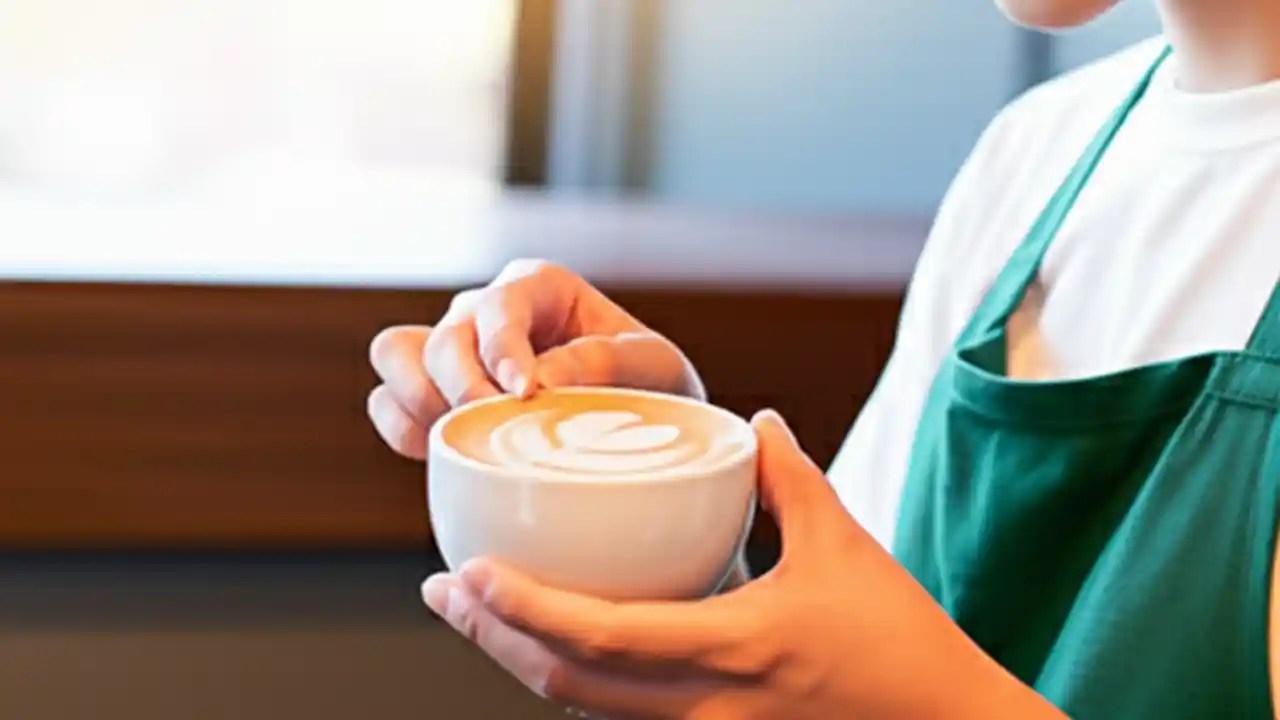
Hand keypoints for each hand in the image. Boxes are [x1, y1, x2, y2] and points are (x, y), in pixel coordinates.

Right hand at [366, 259, 704, 459]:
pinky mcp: (431, 394)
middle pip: (444, 338)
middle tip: (497, 431)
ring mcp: (453, 349)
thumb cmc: (650, 386)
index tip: (524, 392)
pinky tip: (443, 454)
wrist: (641, 431)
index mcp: (539, 287)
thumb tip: (543, 378)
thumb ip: (608, 360)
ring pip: (396, 355)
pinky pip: (386, 402)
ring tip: (465, 440)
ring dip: (420, 402)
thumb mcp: (655, 366)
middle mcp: (486, 310)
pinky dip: (403, 429)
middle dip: (463, 388)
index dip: (502, 346)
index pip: (500, 304)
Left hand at [420, 411, 1065, 719]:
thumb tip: (753, 422)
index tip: (467, 572)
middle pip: (567, 684)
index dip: (521, 609)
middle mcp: (704, 704)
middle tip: (444, 590)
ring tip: (476, 615)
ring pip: (585, 708)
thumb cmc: (903, 641)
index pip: (600, 636)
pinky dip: (571, 678)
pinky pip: (619, 715)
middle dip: (492, 639)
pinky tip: (549, 643)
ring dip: (521, 661)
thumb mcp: (847, 545)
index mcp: (733, 645)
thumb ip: (790, 478)